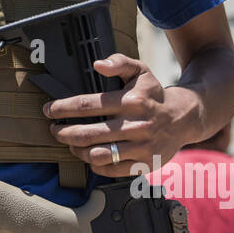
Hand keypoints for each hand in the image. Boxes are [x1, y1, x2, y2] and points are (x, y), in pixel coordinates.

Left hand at [42, 54, 192, 176]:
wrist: (184, 118)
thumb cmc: (154, 94)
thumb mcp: (140, 71)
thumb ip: (119, 62)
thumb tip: (97, 65)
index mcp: (131, 101)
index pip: (87, 105)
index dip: (63, 108)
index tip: (49, 109)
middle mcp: (136, 125)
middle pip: (88, 133)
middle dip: (63, 132)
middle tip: (55, 130)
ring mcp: (141, 147)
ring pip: (98, 155)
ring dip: (77, 150)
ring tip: (71, 143)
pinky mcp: (145, 164)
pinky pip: (111, 170)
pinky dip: (95, 164)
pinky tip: (90, 156)